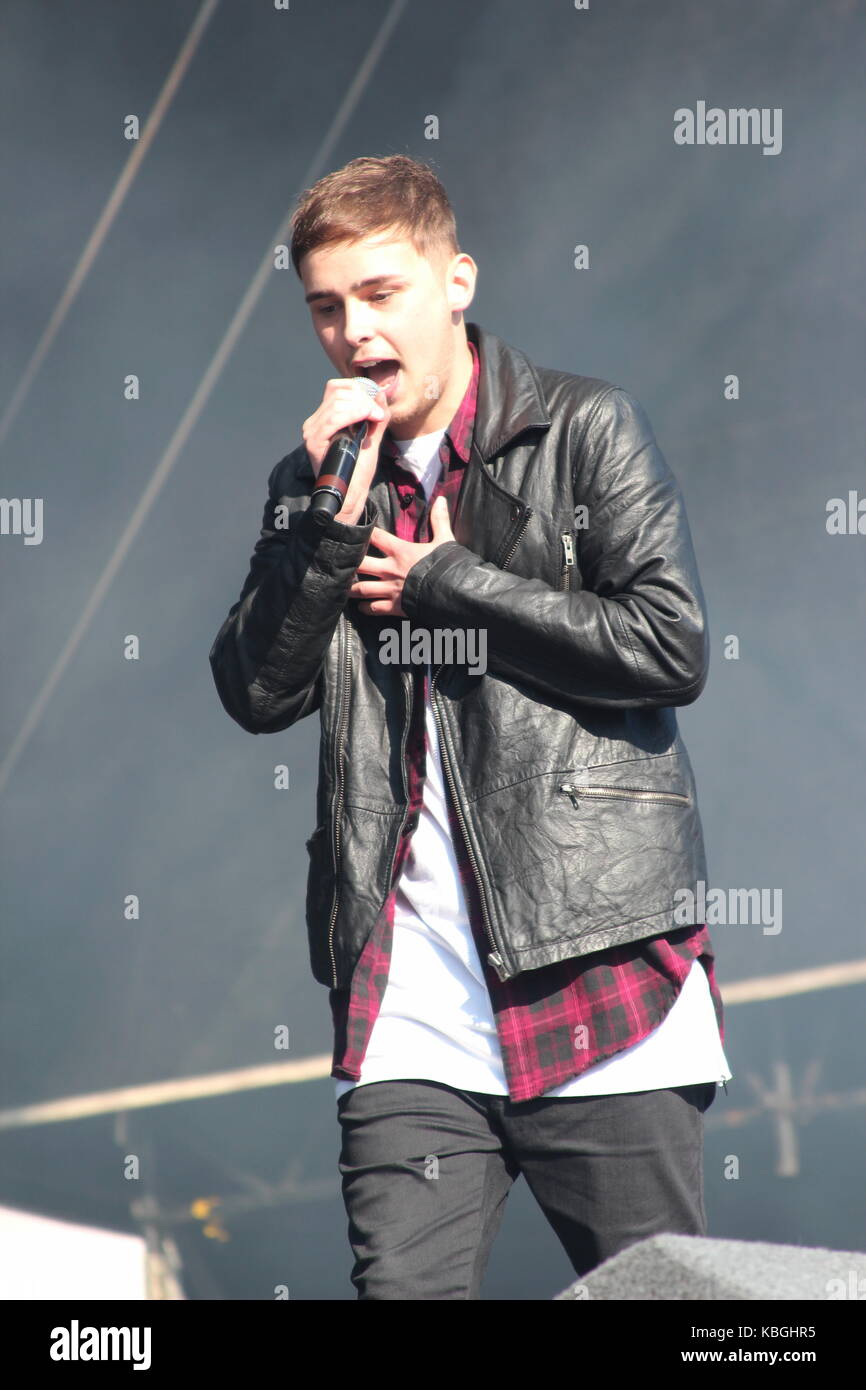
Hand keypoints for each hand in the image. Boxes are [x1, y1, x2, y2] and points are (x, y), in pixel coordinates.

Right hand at [302, 377, 390, 524]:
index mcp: (326, 418)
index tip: (375, 404)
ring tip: (375, 419)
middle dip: (364, 398)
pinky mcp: (313, 441)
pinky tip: (367, 420)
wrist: (351, 494)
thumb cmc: (359, 470)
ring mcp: (312, 431)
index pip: (337, 387)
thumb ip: (377, 416)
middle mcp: (315, 422)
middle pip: (338, 391)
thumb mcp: (372, 437)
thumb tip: (381, 393)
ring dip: (362, 406)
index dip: (358, 388)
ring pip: (337, 401)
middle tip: (378, 414)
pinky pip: (333, 417)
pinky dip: (354, 414)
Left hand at [349, 496, 454, 616]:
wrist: (451, 592)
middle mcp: (390, 569)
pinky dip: (365, 608)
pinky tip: (361, 606)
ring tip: (343, 587)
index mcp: (400, 551)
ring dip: (351, 589)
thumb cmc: (447, 565)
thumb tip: (442, 499)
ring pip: (362, 589)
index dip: (364, 531)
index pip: (376, 537)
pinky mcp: (394, 606)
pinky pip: (374, 608)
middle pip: (360, 564)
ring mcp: (390, 589)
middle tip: (341, 562)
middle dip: (349, 563)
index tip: (354, 529)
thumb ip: (439, 520)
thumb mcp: (445, 540)